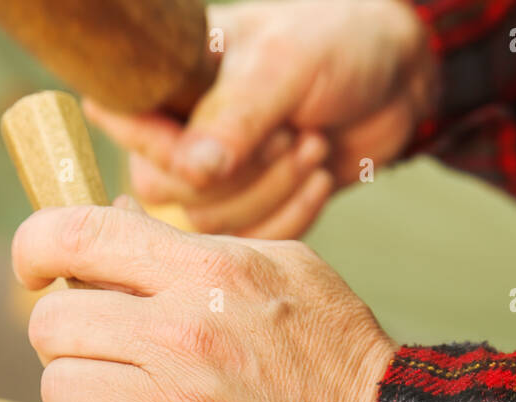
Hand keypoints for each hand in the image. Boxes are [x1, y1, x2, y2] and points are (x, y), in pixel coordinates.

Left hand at [11, 199, 397, 401]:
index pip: (72, 235)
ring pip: (63, 396)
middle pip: (51, 326)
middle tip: (118, 356)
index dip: (35, 248)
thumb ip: (196, 249)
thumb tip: (117, 229)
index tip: (41, 269)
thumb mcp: (286, 268)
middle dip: (76, 340)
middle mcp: (182, 340)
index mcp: (206, 274)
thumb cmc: (341, 360)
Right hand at [83, 0, 436, 237]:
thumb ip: (234, 117)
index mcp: (167, 75)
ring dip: (274, 191)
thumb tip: (191, 172)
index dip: (162, 147)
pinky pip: (249, 243)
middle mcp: (177, 129)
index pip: (119, 121)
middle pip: (167, 191)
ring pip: (211, 223)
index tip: (222, 145)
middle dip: (241, 173)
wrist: (396, 78)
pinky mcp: (252, 209)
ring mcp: (214, 175)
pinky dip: (293, 216)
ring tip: (312, 145)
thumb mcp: (284, 65)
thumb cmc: (333, 45)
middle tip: (289, 134)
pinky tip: (320, 176)